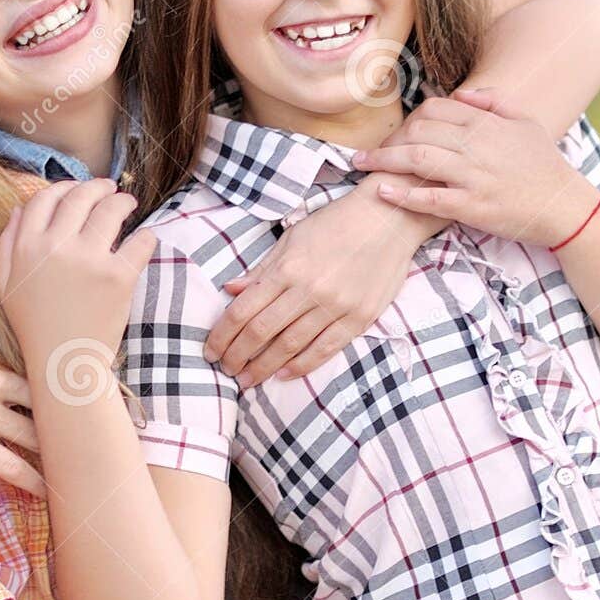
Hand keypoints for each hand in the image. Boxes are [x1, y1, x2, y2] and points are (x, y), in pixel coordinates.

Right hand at [0, 178, 157, 390]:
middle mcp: (55, 247)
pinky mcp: (118, 277)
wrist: (64, 364)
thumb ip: (7, 245)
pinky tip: (143, 238)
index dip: (63, 187)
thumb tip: (19, 208)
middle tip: (110, 188)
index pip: (45, 198)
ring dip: (123, 200)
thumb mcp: (7, 285)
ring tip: (129, 203)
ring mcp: (89, 260)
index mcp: (27, 247)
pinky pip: (140, 242)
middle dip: (98, 186)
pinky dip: (145, 236)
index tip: (77, 189)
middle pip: (80, 196)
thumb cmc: (36, 327)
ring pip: (111, 209)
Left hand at [207, 188, 421, 386]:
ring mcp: (336, 306)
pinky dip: (302, 365)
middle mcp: (309, 289)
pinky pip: (325, 348)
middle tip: (225, 370)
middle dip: (238, 355)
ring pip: (291, 345)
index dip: (222, 335)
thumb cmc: (337, 223)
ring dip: (264, 367)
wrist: (389, 219)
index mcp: (288, 268)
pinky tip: (284, 375)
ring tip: (248, 379)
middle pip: (262, 332)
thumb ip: (262, 269)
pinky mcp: (359, 318)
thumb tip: (231, 289)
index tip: (211, 351)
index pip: (244, 310)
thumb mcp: (293, 237)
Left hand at [350, 89, 599, 245]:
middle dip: (388, 140)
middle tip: (369, 151)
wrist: (564, 205)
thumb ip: (493, 102)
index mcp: (485, 123)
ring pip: (418, 161)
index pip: (433, 110)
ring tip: (360, 165)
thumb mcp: (525, 122)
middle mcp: (476, 146)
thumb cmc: (543, 164)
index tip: (396, 133)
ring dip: (384, 161)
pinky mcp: (472, 206)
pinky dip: (403, 195)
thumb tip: (460, 94)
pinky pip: (430, 198)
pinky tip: (382, 191)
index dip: (408, 119)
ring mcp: (473, 176)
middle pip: (418, 132)